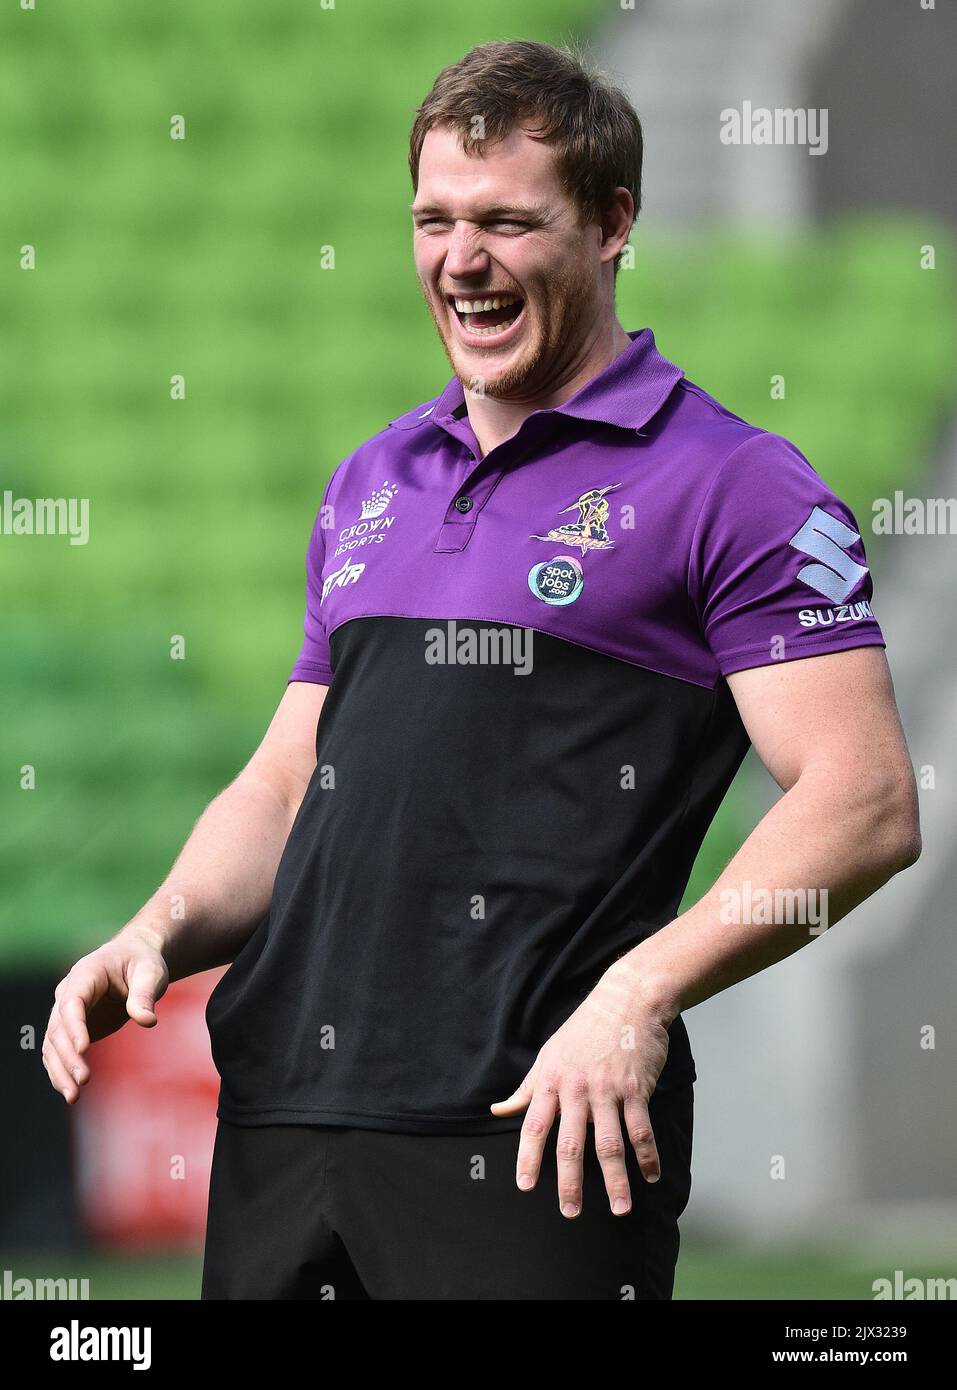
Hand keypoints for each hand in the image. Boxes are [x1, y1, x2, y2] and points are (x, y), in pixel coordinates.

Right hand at [41, 926, 169, 1102]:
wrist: (134, 960)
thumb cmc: (143, 963)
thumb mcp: (151, 972)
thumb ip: (145, 994)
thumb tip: (147, 1021)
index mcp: (86, 973)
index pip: (72, 1002)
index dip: (74, 1026)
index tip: (83, 1049)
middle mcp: (68, 993)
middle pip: (58, 1027)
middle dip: (68, 1056)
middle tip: (83, 1080)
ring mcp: (67, 1012)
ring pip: (52, 1044)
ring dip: (60, 1070)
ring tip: (73, 1096)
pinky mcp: (73, 1029)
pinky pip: (59, 1052)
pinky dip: (61, 1071)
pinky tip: (70, 1092)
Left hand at [490, 965, 672, 1217]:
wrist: (626, 999)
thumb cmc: (584, 1029)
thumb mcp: (549, 1055)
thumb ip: (527, 1089)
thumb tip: (498, 1111)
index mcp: (551, 1081)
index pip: (534, 1125)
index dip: (528, 1157)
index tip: (525, 1186)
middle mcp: (577, 1089)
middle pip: (570, 1143)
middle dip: (569, 1182)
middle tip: (570, 1212)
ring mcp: (608, 1090)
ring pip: (609, 1143)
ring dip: (615, 1180)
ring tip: (620, 1208)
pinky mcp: (636, 1088)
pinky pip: (641, 1129)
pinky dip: (647, 1156)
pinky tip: (650, 1177)